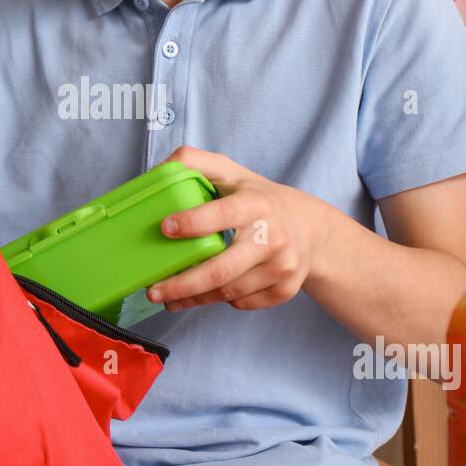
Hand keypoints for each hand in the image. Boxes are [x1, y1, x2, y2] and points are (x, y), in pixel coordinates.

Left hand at [146, 146, 328, 311]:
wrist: (311, 230)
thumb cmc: (259, 199)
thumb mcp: (232, 173)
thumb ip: (195, 162)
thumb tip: (158, 170)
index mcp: (257, 204)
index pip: (223, 214)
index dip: (193, 222)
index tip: (165, 228)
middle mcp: (272, 237)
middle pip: (221, 270)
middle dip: (182, 284)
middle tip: (153, 291)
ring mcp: (281, 267)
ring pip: (228, 292)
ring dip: (193, 299)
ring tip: (167, 298)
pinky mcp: (283, 290)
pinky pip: (241, 303)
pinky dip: (218, 299)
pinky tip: (204, 294)